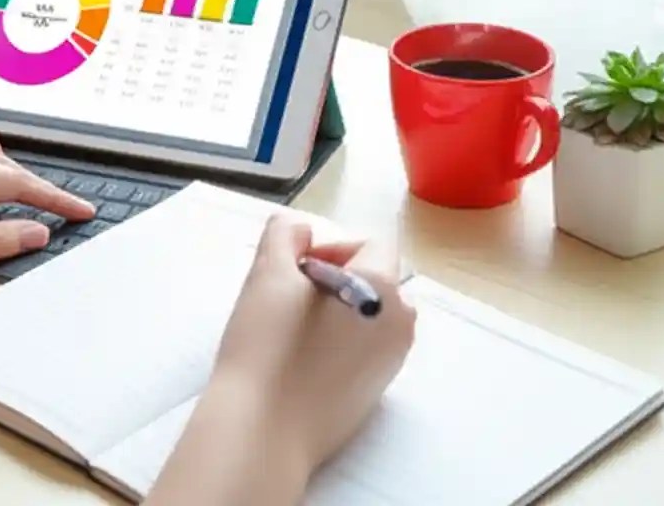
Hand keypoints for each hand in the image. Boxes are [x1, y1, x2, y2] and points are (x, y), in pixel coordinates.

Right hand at [214, 214, 415, 468]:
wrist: (262, 433)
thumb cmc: (266, 348)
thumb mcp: (268, 274)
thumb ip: (285, 234)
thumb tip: (300, 229)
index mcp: (384, 291)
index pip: (370, 243)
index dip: (329, 247)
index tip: (293, 270)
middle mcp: (401, 326)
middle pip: (373, 279)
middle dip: (333, 278)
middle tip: (287, 298)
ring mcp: (391, 364)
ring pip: (367, 316)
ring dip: (335, 310)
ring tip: (291, 330)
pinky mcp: (374, 395)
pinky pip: (362, 352)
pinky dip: (337, 345)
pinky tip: (299, 361)